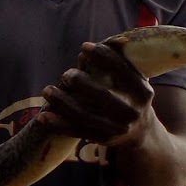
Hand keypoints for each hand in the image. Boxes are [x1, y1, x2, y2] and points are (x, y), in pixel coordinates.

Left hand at [36, 41, 153, 147]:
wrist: (140, 134)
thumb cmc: (130, 97)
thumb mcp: (134, 81)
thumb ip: (118, 63)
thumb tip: (87, 48)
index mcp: (142, 92)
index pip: (122, 71)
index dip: (104, 56)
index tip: (85, 46)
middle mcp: (131, 111)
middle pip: (102, 96)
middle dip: (81, 83)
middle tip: (66, 74)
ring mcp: (115, 128)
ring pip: (84, 115)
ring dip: (62, 102)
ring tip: (46, 90)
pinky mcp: (100, 139)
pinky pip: (75, 131)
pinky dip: (57, 124)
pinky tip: (42, 116)